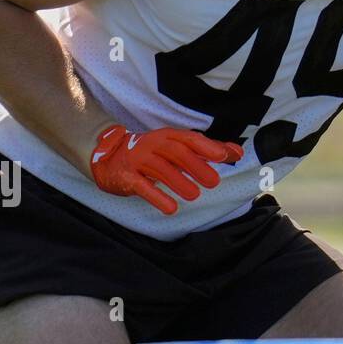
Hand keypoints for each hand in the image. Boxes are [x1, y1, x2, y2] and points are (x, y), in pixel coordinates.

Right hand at [90, 124, 243, 214]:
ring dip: (179, 182)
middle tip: (214, 182)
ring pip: (160, 169)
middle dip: (196, 166)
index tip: (223, 155)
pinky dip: (156, 197)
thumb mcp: (176, 147)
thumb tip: (236, 152)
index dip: (206, 146)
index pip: (189, 138)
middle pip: (176, 152)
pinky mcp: (126, 176)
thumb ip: (205, 150)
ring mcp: (138, 159)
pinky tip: (171, 208)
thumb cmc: (151, 153)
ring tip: (195, 195)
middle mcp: (152, 144)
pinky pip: (141, 186)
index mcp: (167, 136)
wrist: (106, 156)